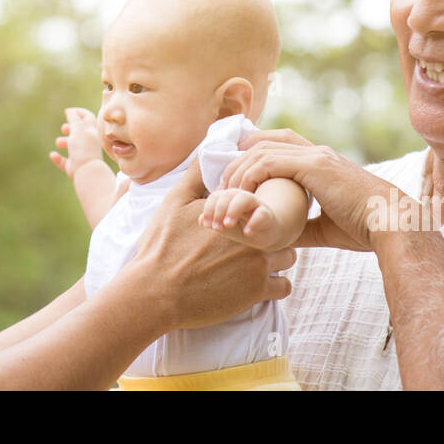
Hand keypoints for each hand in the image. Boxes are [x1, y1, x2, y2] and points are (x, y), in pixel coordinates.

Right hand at [49, 107, 101, 176]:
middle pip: (80, 131)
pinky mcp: (74, 167)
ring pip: (72, 146)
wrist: (87, 171)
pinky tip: (53, 155)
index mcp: (91, 132)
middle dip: (70, 128)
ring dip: (63, 142)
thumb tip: (70, 111)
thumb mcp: (78, 129)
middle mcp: (88, 143)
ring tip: (59, 143)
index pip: (88, 117)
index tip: (67, 112)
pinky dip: (58, 158)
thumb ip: (74, 119)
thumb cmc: (83, 148)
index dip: (78, 112)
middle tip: (64, 128)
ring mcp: (82, 155)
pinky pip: (65, 161)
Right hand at [131, 160, 294, 330]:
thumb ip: (195, 175)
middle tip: (255, 243)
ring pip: (287, 258)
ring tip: (255, 264)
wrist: (156, 291)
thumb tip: (206, 152)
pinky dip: (274, 286)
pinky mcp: (257, 292)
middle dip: (272, 235)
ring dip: (276, 260)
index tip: (253, 219)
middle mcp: (253, 236)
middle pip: (282, 230)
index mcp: (236, 212)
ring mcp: (258, 265)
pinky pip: (284, 287)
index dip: (261, 211)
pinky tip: (256, 285)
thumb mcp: (175, 202)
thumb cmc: (162, 246)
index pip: (265, 204)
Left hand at [200, 188, 282, 249]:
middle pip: (228, 195)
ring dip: (233, 210)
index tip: (206, 225)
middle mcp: (241, 197)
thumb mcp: (226, 226)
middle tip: (216, 228)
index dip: (209, 210)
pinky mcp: (267, 214)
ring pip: (244, 198)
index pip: (215, 197)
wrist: (266, 232)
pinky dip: (253, 223)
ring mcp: (255, 204)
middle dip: (219, 211)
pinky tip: (247, 233)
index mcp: (229, 198)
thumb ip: (214, 222)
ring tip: (228, 225)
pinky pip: (261, 214)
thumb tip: (200, 220)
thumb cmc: (242, 226)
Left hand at [220, 128, 403, 252]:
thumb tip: (276, 234)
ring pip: (262, 150)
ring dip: (238, 171)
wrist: (392, 225)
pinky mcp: (315, 165)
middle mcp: (317, 152)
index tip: (232, 176)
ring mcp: (316, 156)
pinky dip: (251, 174)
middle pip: (265, 142)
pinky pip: (270, 162)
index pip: (278, 144)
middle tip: (220, 185)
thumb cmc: (366, 229)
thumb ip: (300, 225)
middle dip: (237, 160)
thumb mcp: (324, 227)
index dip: (251, 153)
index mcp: (321, 162)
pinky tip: (241, 193)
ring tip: (225, 193)